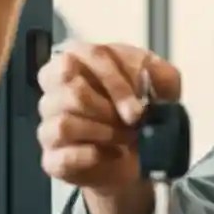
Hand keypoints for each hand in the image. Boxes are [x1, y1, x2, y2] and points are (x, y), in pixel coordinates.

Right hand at [36, 41, 181, 213]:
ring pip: (64, 124)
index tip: (137, 109)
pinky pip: (62, 156)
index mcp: (79, 58)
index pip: (89, 57)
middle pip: (72, 92)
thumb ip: (162, 74)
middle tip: (132, 123)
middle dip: (110, 111)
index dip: (116, 84)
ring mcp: (49, 123)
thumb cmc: (140, 108)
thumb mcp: (163, 85)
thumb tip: (150, 72)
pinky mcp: (51, 157)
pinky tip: (113, 153)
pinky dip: (93, 156)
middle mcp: (56, 88)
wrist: (139, 153)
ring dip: (103, 133)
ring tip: (125, 137)